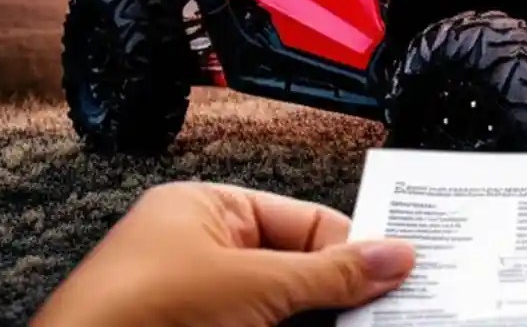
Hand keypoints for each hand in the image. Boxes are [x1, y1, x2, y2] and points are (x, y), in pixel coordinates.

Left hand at [32, 182, 414, 326]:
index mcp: (204, 210)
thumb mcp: (252, 286)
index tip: (395, 269)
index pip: (300, 219)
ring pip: (282, 308)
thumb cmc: (130, 315)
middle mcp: (199, 252)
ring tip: (370, 319)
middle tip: (391, 304)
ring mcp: (196, 302)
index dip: (351, 245)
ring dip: (320, 317)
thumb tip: (390, 256)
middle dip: (340, 290)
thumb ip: (329, 274)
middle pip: (295, 266)